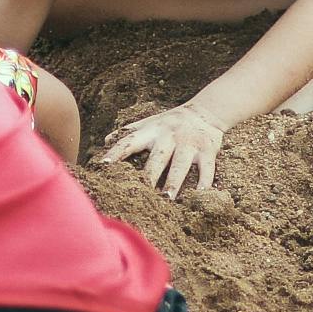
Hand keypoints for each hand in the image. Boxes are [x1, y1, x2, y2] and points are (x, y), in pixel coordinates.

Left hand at [100, 103, 224, 197]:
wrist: (205, 112)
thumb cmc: (170, 122)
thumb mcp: (149, 123)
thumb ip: (129, 132)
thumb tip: (105, 141)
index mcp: (151, 131)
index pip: (130, 141)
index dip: (117, 152)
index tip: (104, 164)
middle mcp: (169, 136)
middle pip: (157, 158)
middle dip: (148, 175)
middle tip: (139, 194)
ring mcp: (189, 143)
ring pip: (180, 165)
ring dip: (173, 182)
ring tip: (167, 199)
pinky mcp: (207, 150)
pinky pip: (207, 169)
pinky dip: (204, 183)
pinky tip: (199, 196)